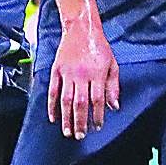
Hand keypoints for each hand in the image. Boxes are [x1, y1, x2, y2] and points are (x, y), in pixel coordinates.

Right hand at [50, 18, 119, 140]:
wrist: (81, 29)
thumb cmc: (99, 47)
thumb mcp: (113, 64)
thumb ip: (113, 86)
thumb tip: (114, 107)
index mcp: (97, 74)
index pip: (97, 100)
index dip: (97, 116)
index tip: (97, 127)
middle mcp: (81, 74)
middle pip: (80, 103)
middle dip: (80, 122)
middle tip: (80, 136)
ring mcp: (67, 72)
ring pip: (65, 100)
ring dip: (66, 118)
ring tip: (67, 132)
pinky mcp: (56, 70)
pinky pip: (52, 90)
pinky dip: (51, 105)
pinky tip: (53, 117)